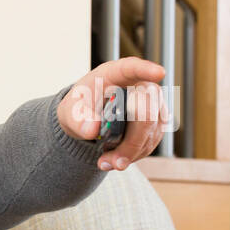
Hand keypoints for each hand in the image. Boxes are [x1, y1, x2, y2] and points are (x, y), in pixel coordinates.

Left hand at [57, 56, 169, 170]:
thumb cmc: (79, 106)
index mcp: (115, 74)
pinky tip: (116, 159)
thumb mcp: (70, 111)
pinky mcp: (155, 123)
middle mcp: (138, 86)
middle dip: (132, 140)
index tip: (159, 73)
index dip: (146, 70)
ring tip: (106, 162)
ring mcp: (151, 104)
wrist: (86, 119)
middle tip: (112, 160)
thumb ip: (78, 119)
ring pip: (151, 130)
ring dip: (130, 152)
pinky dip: (133, 155)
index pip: (132, 68)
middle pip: (147, 109)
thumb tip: (92, 129)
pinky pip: (150, 142)